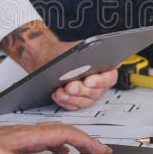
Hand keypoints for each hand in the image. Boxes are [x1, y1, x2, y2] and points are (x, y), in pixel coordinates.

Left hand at [0, 21, 117, 109]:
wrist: (42, 56)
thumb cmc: (58, 52)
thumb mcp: (72, 49)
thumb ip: (87, 50)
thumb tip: (97, 47)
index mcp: (103, 65)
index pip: (110, 76)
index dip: (101, 80)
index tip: (90, 79)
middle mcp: (97, 80)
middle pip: (97, 92)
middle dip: (82, 91)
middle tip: (72, 86)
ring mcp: (86, 91)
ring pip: (85, 101)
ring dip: (73, 98)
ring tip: (62, 90)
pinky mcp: (74, 99)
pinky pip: (74, 106)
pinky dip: (66, 102)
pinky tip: (58, 94)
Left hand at [0, 122, 112, 153]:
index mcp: (13, 136)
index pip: (56, 132)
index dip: (81, 138)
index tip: (98, 148)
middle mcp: (14, 135)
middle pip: (57, 131)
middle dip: (82, 139)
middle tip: (101, 150)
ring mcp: (13, 138)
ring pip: (49, 135)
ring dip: (71, 140)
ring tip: (87, 150)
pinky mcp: (10, 143)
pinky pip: (39, 141)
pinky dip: (55, 144)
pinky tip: (60, 152)